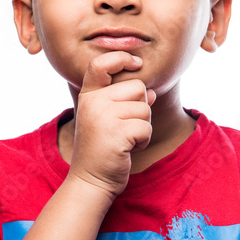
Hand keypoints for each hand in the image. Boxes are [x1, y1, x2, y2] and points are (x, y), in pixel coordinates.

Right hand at [67, 51, 155, 198]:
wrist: (90, 181)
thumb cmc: (103, 150)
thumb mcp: (108, 120)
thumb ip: (125, 102)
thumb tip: (151, 93)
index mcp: (88, 96)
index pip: (101, 64)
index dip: (122, 57)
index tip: (136, 63)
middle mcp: (93, 102)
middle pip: (137, 87)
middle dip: (140, 108)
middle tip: (124, 128)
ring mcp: (103, 117)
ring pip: (144, 108)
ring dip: (142, 126)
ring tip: (124, 140)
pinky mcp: (117, 133)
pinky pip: (146, 127)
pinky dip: (143, 140)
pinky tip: (128, 149)